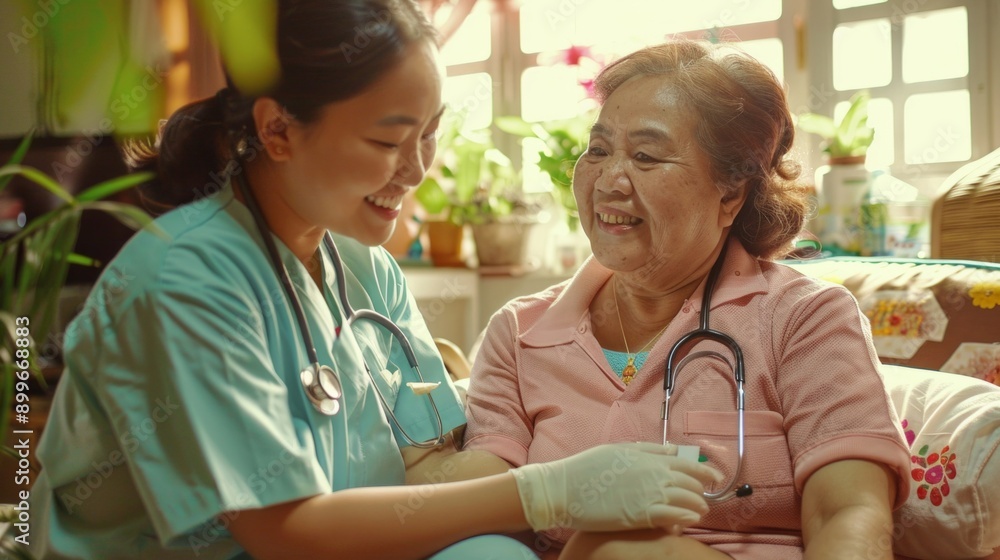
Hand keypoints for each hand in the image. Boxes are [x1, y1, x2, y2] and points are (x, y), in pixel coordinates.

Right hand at [510, 442, 721, 532]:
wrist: (565, 488)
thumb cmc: (588, 467)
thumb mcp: (619, 450)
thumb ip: (649, 449)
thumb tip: (674, 449)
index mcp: (649, 457)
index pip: (688, 464)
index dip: (705, 472)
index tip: (715, 478)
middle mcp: (654, 474)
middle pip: (690, 484)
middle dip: (700, 492)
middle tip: (702, 499)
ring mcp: (649, 495)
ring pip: (685, 502)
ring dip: (695, 507)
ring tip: (697, 512)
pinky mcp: (641, 515)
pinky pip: (672, 517)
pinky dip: (685, 518)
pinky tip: (688, 520)